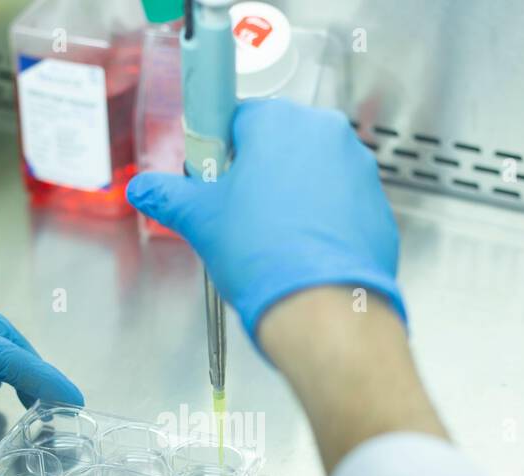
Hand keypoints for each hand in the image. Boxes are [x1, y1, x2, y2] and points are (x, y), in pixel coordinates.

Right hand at [126, 98, 404, 338]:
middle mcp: (327, 135)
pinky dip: (323, 223)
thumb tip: (146, 188)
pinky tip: (302, 254)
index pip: (241, 119)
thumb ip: (170, 196)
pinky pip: (342, 206)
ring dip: (293, 198)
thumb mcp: (201, 220)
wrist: (322, 309)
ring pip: (315, 175)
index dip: (222, 154)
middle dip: (260, 176)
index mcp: (280, 122)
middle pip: (282, 145)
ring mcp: (360, 171)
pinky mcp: (378, 208)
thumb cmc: (264, 255)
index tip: (215, 181)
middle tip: (239, 217)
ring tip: (272, 242)